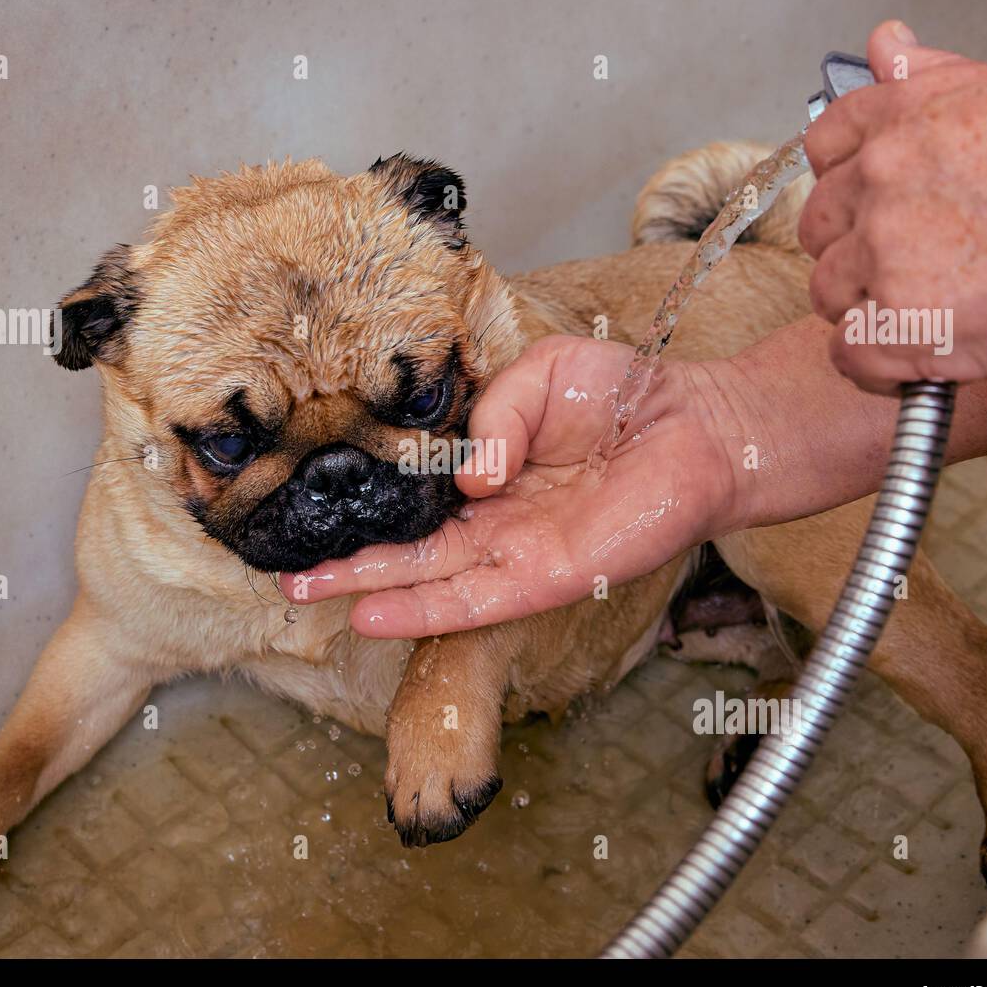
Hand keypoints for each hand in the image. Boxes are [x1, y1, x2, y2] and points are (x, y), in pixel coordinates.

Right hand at [279, 335, 744, 637]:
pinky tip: (370, 612)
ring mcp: (519, 551)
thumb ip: (495, 414)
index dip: (369, 502)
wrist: (697, 427)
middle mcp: (496, 519)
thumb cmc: (626, 396)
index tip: (318, 501)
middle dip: (348, 560)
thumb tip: (465, 477)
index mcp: (490, 471)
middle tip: (288, 571)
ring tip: (305, 591)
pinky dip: (422, 608)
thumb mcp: (542, 374)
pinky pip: (474, 598)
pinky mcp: (547, 576)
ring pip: (428, 577)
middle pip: (409, 548)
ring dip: (368, 587)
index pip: (416, 496)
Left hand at [801, 19, 986, 392]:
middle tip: (904, 262)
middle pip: (821, 223)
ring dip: (863, 305)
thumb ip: (940, 77)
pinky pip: (849, 354)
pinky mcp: (897, 326)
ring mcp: (884, 255)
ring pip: (828, 291)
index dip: (843, 176)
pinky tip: (915, 357)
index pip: (827, 143)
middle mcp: (883, 182)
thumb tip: (888, 48)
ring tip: (919, 309)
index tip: (864, 198)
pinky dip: (876, 366)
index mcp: (908, 117)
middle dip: (852, 246)